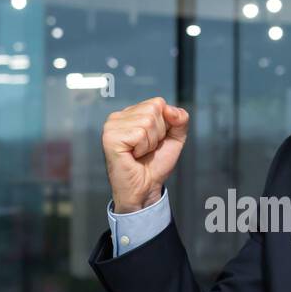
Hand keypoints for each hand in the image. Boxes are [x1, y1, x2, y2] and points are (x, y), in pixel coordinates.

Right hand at [102, 97, 189, 213]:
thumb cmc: (155, 166)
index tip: (155, 141)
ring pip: (147, 121)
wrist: (145, 189)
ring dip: (150, 142)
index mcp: (131, 113)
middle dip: (158, 133)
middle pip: (153, 109)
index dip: (165, 124)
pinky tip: (133, 155)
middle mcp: (119, 116)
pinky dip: (142, 148)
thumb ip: (180, 119)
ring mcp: (112, 126)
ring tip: (140, 153)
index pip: (158, 103)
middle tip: (147, 149)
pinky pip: (140, 133)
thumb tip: (170, 109)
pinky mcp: (110, 137)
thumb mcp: (175, 138)